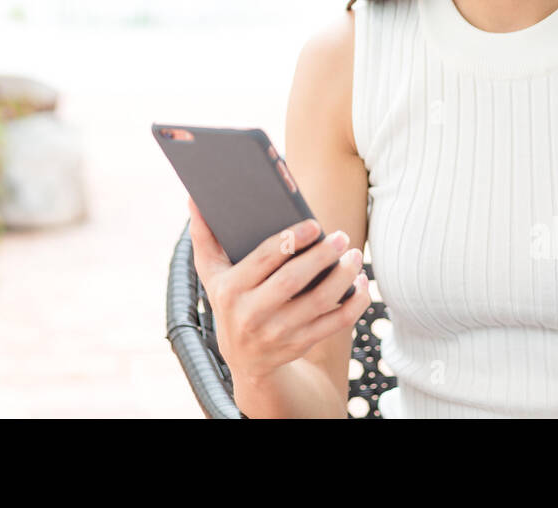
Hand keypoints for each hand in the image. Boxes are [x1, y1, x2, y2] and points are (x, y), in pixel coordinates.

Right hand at [186, 197, 370, 382]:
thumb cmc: (229, 301)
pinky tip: (362, 283)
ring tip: (354, 255)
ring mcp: (278, 333)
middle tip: (341, 237)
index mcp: (230, 290)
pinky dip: (355, 303)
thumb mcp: (212, 274)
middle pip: (293, 281)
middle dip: (322, 256)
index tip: (313, 224)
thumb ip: (203, 236)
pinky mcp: (301, 344)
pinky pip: (336, 323)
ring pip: (319, 302)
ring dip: (344, 277)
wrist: (244, 360)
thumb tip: (194, 198)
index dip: (291, 240)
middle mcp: (252, 314)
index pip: (264, 260)